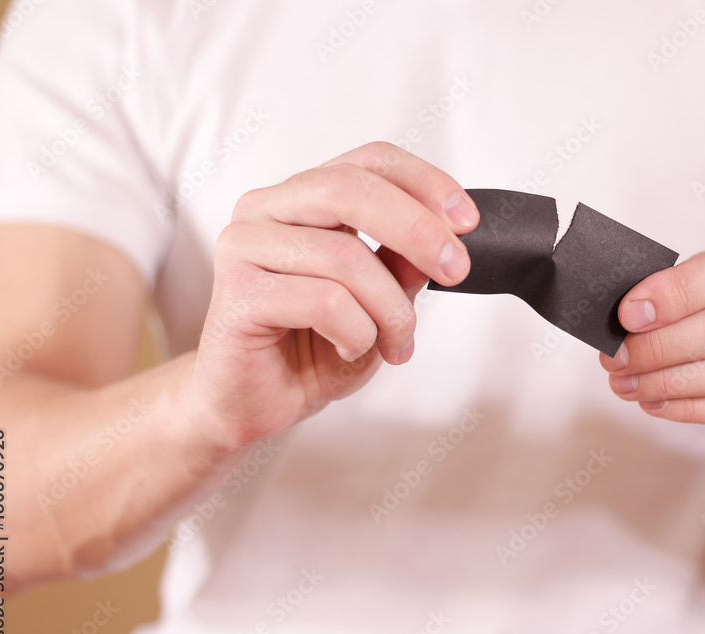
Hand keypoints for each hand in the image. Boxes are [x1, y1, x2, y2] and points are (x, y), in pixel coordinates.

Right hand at [187, 142, 479, 446]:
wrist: (255, 402)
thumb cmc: (311, 348)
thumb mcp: (378, 304)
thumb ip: (403, 265)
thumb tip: (444, 234)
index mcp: (302, 198)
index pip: (369, 160)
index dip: (425, 181)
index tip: (467, 221)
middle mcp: (266, 209)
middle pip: (352, 188)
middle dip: (418, 229)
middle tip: (455, 270)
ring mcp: (245, 247)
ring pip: (345, 256)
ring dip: (390, 309)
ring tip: (395, 343)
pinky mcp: (237, 294)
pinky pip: (324, 301)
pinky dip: (356, 332)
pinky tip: (350, 348)